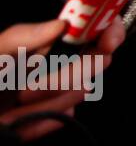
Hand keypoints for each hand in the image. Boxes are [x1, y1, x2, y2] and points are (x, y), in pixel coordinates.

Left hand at [0, 18, 124, 141]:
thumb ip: (23, 37)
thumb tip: (62, 24)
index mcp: (49, 40)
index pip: (97, 29)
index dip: (110, 31)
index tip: (107, 40)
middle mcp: (61, 62)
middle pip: (95, 63)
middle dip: (63, 78)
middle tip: (27, 89)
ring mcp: (60, 91)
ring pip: (78, 94)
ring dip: (43, 103)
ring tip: (14, 105)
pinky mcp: (54, 117)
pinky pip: (63, 119)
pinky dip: (39, 121)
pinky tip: (20, 120)